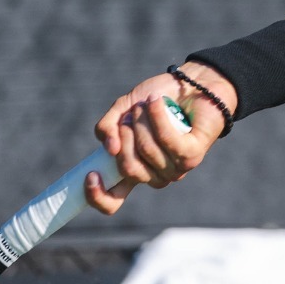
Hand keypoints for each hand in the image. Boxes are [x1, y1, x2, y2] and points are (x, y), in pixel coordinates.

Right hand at [84, 64, 236, 214]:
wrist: (193, 82)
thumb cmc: (157, 99)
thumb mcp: (122, 109)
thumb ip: (107, 127)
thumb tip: (109, 150)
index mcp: (135, 170)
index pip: (112, 202)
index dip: (97, 196)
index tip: (91, 175)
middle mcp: (155, 175)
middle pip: (128, 169)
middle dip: (124, 136)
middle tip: (131, 115)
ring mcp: (175, 168)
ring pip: (147, 151)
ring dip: (142, 120)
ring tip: (148, 103)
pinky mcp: (192, 155)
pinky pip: (167, 140)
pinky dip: (157, 115)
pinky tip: (157, 101)